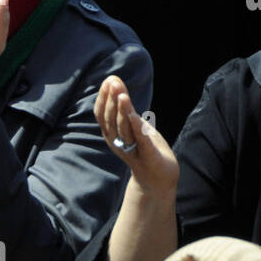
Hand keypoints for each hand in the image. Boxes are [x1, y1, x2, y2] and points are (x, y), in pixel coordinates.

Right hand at [96, 74, 177, 201]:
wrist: (157, 180)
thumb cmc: (145, 149)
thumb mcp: (133, 127)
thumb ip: (125, 109)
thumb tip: (116, 84)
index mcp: (113, 135)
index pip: (102, 115)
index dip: (103, 98)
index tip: (108, 80)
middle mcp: (119, 143)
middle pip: (111, 120)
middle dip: (112, 100)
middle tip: (113, 81)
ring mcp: (133, 151)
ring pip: (124, 130)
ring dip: (122, 111)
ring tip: (122, 94)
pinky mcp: (148, 156)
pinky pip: (141, 141)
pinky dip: (137, 127)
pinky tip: (135, 115)